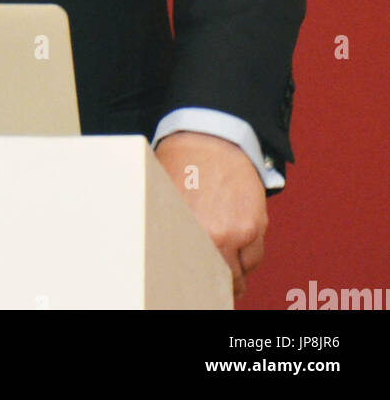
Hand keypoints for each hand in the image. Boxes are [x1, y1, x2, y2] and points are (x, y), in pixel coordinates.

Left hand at [154, 131, 267, 298]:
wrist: (210, 136)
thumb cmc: (182, 163)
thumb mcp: (166, 197)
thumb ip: (172, 227)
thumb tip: (167, 252)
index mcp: (186, 231)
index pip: (194, 273)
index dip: (198, 282)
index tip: (198, 286)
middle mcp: (213, 237)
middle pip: (222, 278)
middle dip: (220, 282)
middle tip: (217, 284)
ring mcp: (238, 232)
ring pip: (242, 270)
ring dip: (237, 272)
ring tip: (230, 269)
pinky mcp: (256, 224)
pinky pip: (256, 256)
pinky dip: (250, 257)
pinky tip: (241, 252)